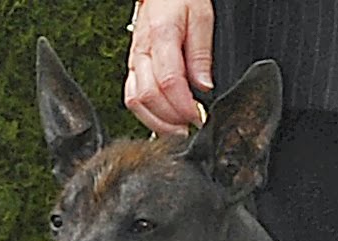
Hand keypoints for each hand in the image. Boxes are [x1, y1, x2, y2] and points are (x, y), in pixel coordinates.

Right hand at [124, 0, 215, 135]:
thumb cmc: (180, 0)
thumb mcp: (201, 19)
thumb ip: (202, 54)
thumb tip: (204, 86)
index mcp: (161, 36)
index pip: (168, 81)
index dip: (184, 106)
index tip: (199, 118)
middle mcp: (142, 51)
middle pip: (149, 96)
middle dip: (173, 119)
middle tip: (192, 127)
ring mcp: (134, 61)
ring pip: (135, 100)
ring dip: (158, 122)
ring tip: (179, 130)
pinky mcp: (132, 69)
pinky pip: (132, 97)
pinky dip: (147, 115)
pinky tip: (164, 121)